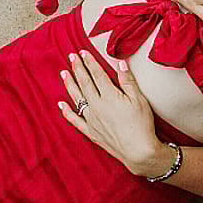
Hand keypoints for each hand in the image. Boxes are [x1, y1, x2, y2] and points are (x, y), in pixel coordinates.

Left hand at [58, 51, 173, 176]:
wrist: (137, 150)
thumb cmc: (141, 123)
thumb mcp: (139, 99)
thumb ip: (128, 81)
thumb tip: (120, 63)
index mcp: (109, 96)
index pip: (97, 75)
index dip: (90, 62)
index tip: (82, 52)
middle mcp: (97, 106)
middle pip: (85, 83)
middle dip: (77, 69)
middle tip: (70, 57)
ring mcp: (91, 119)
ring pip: (77, 98)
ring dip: (70, 85)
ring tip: (64, 73)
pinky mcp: (91, 131)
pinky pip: (74, 120)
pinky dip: (66, 112)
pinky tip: (61, 104)